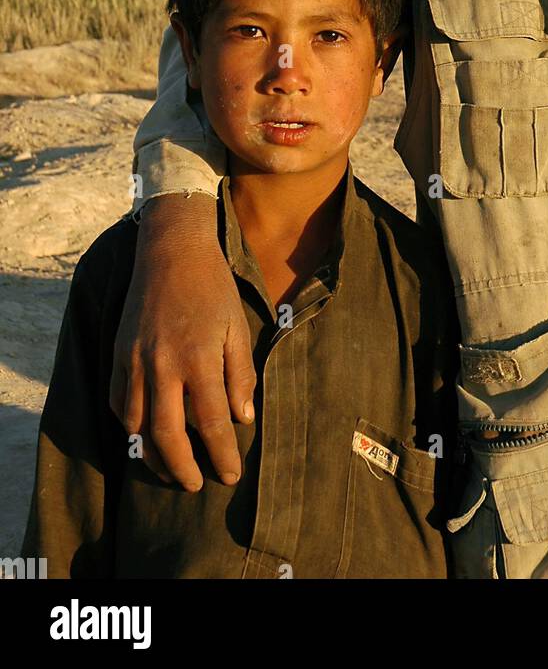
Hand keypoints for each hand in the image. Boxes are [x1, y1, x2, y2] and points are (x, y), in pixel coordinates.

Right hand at [109, 192, 256, 490]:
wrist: (170, 250)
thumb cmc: (212, 287)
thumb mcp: (237, 327)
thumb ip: (240, 374)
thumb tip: (242, 419)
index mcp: (198, 358)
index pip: (212, 423)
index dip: (221, 455)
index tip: (230, 476)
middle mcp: (162, 365)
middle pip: (167, 436)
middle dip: (183, 469)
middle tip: (196, 486)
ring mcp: (134, 361)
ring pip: (136, 426)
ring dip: (152, 455)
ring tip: (171, 469)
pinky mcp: (118, 354)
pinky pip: (118, 403)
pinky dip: (131, 425)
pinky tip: (145, 434)